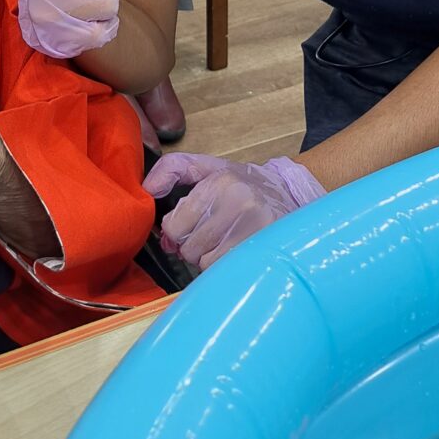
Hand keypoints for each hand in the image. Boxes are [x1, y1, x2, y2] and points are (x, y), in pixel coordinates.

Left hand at [144, 152, 323, 270]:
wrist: (290, 194)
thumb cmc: (242, 183)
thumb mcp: (207, 167)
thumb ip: (173, 169)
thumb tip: (147, 190)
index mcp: (219, 182)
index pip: (174, 226)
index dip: (176, 232)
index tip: (188, 228)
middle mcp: (238, 202)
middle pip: (190, 248)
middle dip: (193, 247)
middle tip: (209, 236)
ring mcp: (255, 227)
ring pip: (207, 264)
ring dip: (210, 259)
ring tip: (224, 243)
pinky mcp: (267, 248)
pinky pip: (228, 272)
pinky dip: (226, 268)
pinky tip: (235, 253)